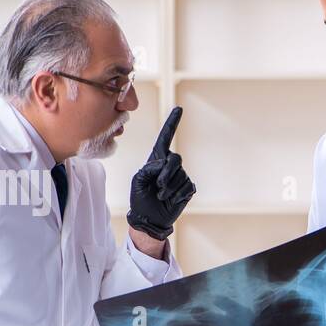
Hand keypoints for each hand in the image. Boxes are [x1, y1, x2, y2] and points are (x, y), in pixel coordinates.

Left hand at [128, 107, 195, 240]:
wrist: (149, 217)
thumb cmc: (140, 197)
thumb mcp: (138, 180)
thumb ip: (149, 168)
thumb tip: (166, 162)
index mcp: (157, 159)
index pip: (166, 137)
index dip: (172, 123)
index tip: (179, 108)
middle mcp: (170, 164)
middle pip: (175, 159)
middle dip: (166, 174)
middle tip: (158, 186)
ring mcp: (180, 176)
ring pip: (180, 176)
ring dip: (169, 188)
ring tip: (161, 196)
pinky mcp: (188, 188)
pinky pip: (187, 186)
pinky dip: (177, 195)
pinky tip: (171, 199)